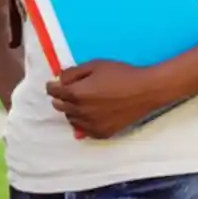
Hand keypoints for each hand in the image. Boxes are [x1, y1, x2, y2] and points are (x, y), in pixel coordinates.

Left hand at [46, 60, 167, 138]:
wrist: (145, 91)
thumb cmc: (120, 74)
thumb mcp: (94, 65)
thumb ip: (73, 73)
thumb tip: (59, 80)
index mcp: (76, 94)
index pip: (53, 92)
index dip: (53, 86)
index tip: (55, 84)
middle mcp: (80, 112)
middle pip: (59, 106)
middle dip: (61, 97)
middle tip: (70, 91)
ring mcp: (91, 125)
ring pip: (71, 118)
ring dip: (72, 110)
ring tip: (84, 101)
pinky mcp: (102, 133)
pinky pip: (83, 130)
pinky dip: (83, 122)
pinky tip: (90, 114)